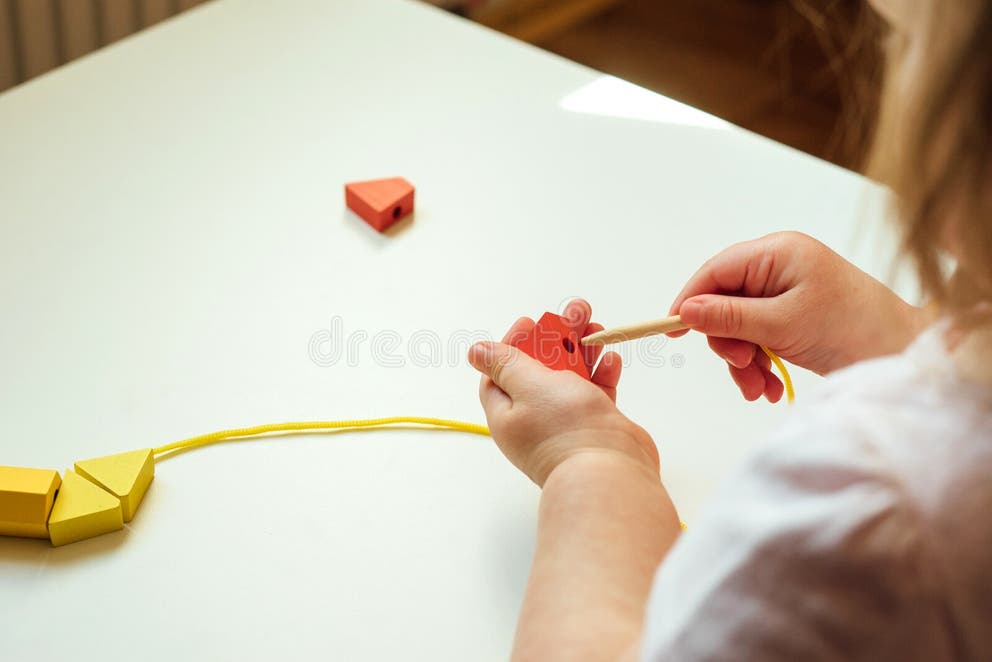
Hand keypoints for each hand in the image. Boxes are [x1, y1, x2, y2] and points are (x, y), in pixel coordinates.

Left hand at [468, 299, 657, 485]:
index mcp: (507, 414)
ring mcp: (566, 422)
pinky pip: (596, 391)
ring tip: (597, 327)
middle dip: (558, 337)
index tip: (531, 323)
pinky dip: (602, 373)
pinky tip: (609, 359)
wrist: (611, 472)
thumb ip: (506, 364)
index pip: (500, 372)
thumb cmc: (566, 430)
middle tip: (576, 312)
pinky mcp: (596, 425)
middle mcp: (534, 419)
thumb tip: (477, 351)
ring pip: (571, 376)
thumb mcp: (529, 385)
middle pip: (540, 368)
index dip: (513, 344)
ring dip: (583, 349)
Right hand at [668, 231, 928, 401]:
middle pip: (725, 302)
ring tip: (759, 388)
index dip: (690, 300)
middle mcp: (780, 267)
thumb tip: (685, 311)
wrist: (903, 355)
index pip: (716, 271)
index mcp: (778, 253)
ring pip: (739, 325)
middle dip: (728, 342)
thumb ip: (729, 317)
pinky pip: (759, 337)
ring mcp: (787, 291)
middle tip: (741, 368)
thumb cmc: (852, 329)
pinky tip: (771, 385)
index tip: (671, 330)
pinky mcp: (794, 315)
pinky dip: (759, 363)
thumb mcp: (782, 324)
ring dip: (743, 361)